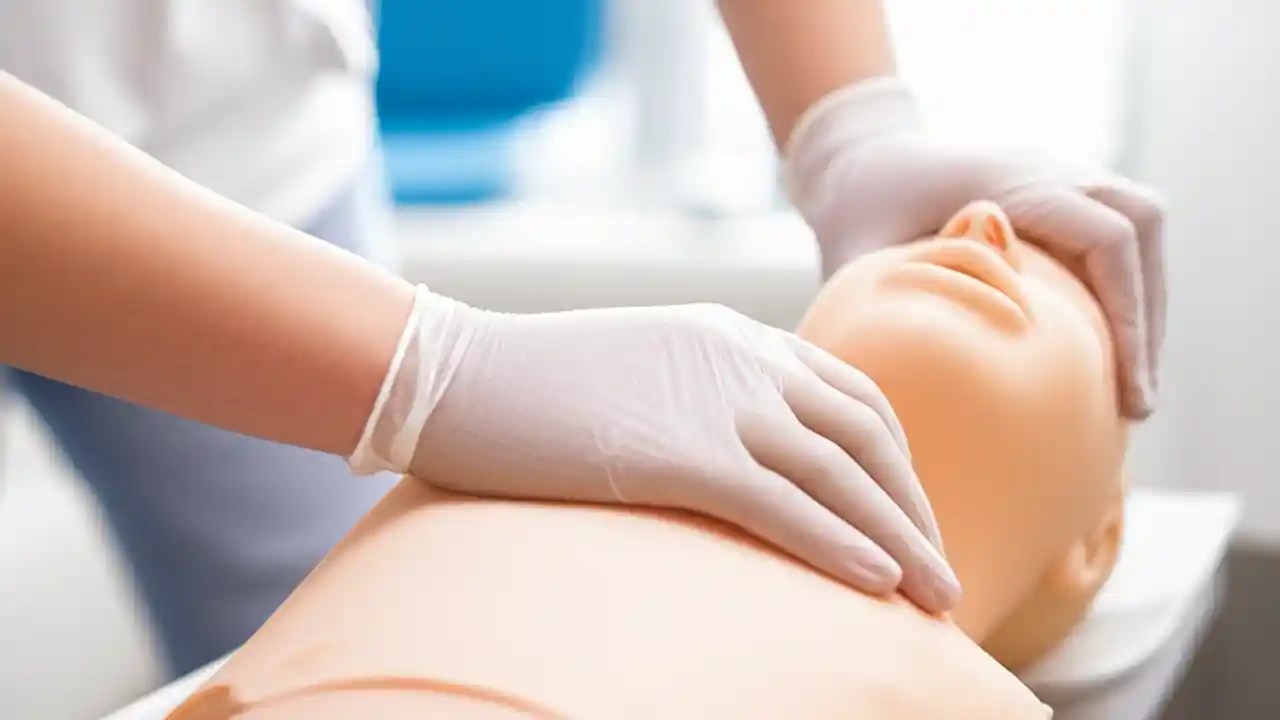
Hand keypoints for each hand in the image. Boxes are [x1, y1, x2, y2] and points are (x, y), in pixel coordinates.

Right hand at [350, 287, 960, 611]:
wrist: (452, 375)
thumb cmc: (531, 385)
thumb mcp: (640, 370)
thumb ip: (700, 397)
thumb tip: (734, 456)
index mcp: (736, 339)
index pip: (850, 399)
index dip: (894, 465)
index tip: (908, 519)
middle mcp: (744, 360)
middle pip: (865, 436)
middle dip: (913, 509)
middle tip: (942, 572)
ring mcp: (715, 401)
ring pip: (840, 473)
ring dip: (899, 538)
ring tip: (936, 597)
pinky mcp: (680, 451)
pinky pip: (785, 504)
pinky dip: (840, 544)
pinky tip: (877, 584)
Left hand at [785, 77, 1164, 417]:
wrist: (857, 154)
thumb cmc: (854, 209)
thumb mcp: (859, 260)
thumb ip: (889, 311)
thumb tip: (906, 402)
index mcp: (1009, 179)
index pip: (1107, 238)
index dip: (1129, 315)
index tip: (1127, 389)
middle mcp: (1047, 166)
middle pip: (1142, 224)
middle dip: (1148, 316)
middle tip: (1136, 400)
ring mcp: (1057, 173)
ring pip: (1138, 227)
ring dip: (1141, 302)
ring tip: (1127, 385)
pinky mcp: (1056, 192)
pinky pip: (1114, 235)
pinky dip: (1119, 290)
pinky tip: (1098, 354)